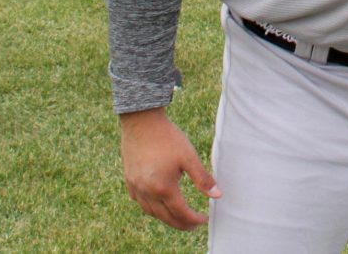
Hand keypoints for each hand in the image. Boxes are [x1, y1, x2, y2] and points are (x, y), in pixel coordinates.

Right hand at [119, 109, 220, 230]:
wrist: (141, 121)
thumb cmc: (168, 137)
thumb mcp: (189, 157)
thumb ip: (203, 178)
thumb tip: (218, 195)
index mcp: (164, 187)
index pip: (181, 212)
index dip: (193, 219)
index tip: (203, 220)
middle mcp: (147, 191)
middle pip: (165, 217)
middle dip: (181, 224)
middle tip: (193, 225)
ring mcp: (136, 187)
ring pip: (151, 212)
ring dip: (165, 217)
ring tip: (178, 216)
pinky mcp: (129, 180)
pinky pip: (140, 202)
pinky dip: (151, 208)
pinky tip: (158, 204)